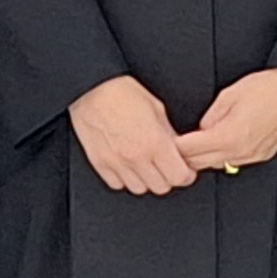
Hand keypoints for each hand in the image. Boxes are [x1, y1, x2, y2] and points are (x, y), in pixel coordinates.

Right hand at [69, 73, 196, 194]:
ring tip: (145, 164)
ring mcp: (116, 163)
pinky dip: (125, 178)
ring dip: (146, 180)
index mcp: (155, 142)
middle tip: (165, 165)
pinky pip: (118, 184)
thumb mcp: (157, 108)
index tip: (184, 169)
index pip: (179, 177)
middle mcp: (136, 157)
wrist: (90, 88)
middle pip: (161, 187)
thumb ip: (169, 134)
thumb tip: (178, 150)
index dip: (185, 174)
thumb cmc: (122, 92)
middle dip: (167, 177)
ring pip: (140, 189)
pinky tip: (127, 164)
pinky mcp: (100, 164)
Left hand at [175, 66, 276, 173]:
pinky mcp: (263, 154)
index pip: (190, 150)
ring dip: (205, 157)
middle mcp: (241, 151)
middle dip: (186, 155)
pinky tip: (220, 143)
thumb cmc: (267, 86)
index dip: (174, 147)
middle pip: (201, 163)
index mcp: (229, 136)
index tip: (165, 142)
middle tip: (174, 146)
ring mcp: (254, 155)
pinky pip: (235, 161)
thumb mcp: (229, 94)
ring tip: (196, 143)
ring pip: (218, 164)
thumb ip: (210, 116)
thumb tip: (202, 128)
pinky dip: (223, 155)